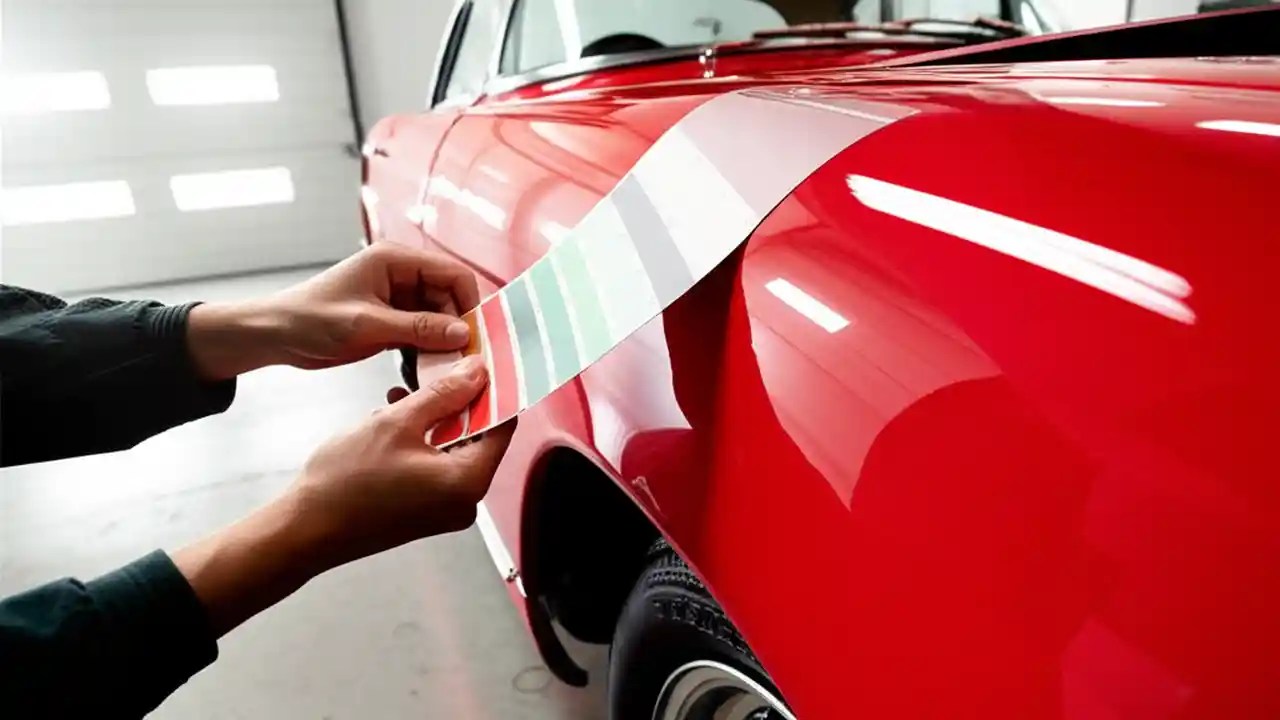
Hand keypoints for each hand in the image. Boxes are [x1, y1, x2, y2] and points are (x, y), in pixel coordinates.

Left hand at [187, 244, 480, 378]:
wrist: (275, 334)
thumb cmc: (311, 320)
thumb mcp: (367, 325)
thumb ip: (417, 328)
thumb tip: (463, 333)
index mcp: (395, 260)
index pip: (452, 273)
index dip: (469, 302)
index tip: (475, 336)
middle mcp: (401, 274)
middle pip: (449, 296)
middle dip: (457, 326)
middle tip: (461, 360)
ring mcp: (397, 297)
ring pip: (438, 317)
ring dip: (443, 341)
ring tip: (443, 368)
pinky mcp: (391, 319)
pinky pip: (422, 331)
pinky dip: (427, 349)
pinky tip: (425, 368)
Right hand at [292, 355, 512, 564]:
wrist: (304, 530)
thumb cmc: (346, 482)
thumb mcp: (397, 422)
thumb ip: (444, 394)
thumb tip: (477, 372)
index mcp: (468, 482)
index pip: (503, 427)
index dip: (494, 391)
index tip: (482, 366)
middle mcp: (464, 501)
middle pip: (478, 438)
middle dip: (456, 403)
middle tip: (438, 373)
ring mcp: (444, 510)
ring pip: (451, 449)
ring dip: (432, 420)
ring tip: (401, 397)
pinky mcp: (424, 511)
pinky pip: (434, 466)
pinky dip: (420, 442)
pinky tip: (392, 421)